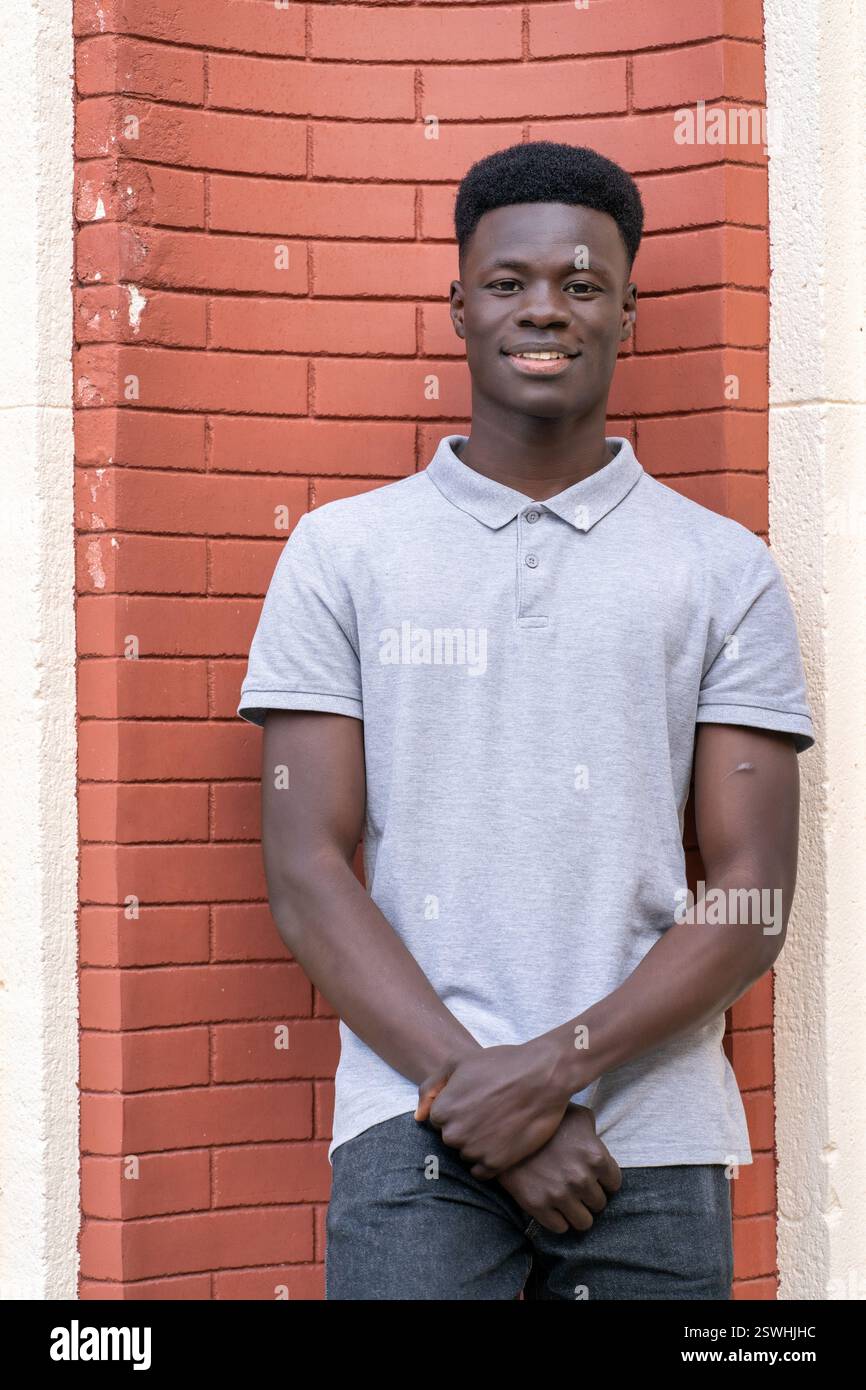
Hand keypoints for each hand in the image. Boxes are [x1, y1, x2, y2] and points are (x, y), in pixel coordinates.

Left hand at [415, 1036, 573, 1177]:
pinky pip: (481, 1172)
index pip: (439, 1121)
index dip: (458, 1110)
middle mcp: (454, 1134)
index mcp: (442, 1110)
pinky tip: (503, 1142)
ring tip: (500, 1123)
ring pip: (466, 1155)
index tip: (476, 1100)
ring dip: (478, 1145)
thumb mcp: (458, 1063)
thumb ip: (430, 1088)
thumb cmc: (501, 1064)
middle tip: (489, 1111)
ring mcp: (474, 1150)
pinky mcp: (496, 1163)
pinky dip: (490, 1160)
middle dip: (466, 1128)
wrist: (542, 1076)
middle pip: (452, 1139)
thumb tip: (418, 1118)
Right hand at [496, 1102, 621, 1233]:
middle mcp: (581, 1179)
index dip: (604, 1179)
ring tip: (566, 1199)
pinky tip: (551, 1204)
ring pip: (584, 1222)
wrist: (506, 1131)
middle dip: (589, 1195)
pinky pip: (560, 1228)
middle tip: (576, 1185)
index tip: (592, 1176)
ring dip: (576, 1212)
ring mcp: (560, 1195)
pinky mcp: (539, 1207)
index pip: (614, 1183)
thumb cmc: (546, 1123)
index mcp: (595, 1156)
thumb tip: (598, 1141)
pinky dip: (557, 1219)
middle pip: (599, 1204)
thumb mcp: (576, 1115)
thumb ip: (593, 1130)